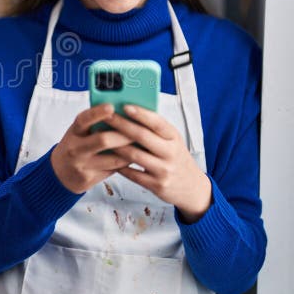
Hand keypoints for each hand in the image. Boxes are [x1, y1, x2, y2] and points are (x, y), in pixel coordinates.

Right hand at [50, 104, 135, 193]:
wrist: (60, 173)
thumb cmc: (75, 147)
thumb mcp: (79, 133)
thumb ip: (95, 124)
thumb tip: (122, 112)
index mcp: (74, 132)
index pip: (83, 120)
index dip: (97, 113)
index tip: (111, 106)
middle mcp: (75, 148)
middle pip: (103, 140)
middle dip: (124, 135)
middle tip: (140, 130)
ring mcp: (82, 165)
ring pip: (113, 158)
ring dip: (130, 151)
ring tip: (143, 144)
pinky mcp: (89, 178)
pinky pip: (113, 170)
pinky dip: (126, 163)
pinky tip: (134, 157)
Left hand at [105, 104, 211, 222]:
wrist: (191, 188)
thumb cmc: (175, 157)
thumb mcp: (172, 141)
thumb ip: (156, 129)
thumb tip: (130, 111)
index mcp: (174, 138)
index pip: (157, 123)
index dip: (141, 114)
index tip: (124, 105)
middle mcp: (171, 153)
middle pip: (142, 136)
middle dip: (122, 125)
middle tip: (106, 117)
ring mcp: (164, 170)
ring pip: (134, 155)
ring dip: (116, 145)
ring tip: (102, 136)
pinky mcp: (156, 186)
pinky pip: (133, 174)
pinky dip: (119, 165)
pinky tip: (108, 157)